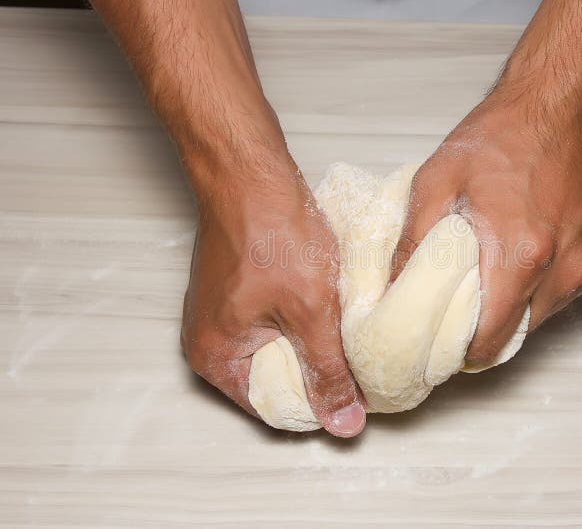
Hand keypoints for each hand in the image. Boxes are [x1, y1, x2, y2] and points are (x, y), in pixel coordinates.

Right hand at [180, 150, 365, 436]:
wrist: (252, 173)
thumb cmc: (270, 234)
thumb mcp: (310, 312)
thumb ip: (328, 371)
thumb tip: (343, 421)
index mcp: (215, 357)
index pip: (274, 410)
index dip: (317, 407)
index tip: (354, 398)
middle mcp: (211, 341)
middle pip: (276, 381)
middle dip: (317, 375)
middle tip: (358, 366)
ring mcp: (223, 313)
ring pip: (280, 350)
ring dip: (313, 345)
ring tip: (346, 337)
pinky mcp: (240, 290)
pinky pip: (276, 323)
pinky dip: (303, 321)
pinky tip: (330, 311)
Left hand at [391, 81, 581, 368]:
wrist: (566, 100)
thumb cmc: (505, 133)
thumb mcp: (437, 180)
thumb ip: (412, 244)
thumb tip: (391, 290)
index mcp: (520, 254)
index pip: (489, 342)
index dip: (460, 349)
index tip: (443, 341)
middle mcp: (564, 268)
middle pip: (516, 336)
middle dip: (486, 328)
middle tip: (462, 301)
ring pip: (542, 316)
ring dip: (515, 304)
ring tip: (495, 264)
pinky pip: (565, 292)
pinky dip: (543, 284)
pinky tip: (527, 249)